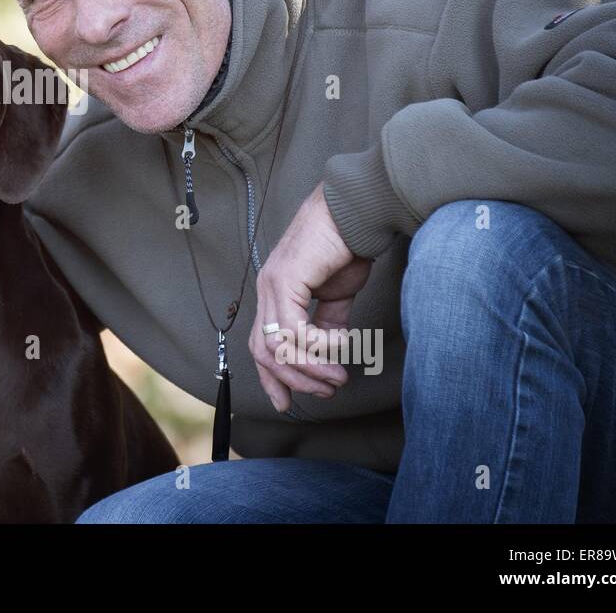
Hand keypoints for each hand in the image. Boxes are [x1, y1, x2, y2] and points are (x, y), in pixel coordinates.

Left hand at [249, 182, 371, 412]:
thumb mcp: (336, 293)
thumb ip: (328, 320)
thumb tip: (330, 348)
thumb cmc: (345, 245)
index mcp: (275, 293)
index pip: (262, 345)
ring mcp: (272, 284)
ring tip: (338, 377)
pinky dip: (319, 346)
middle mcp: (267, 289)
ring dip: (310, 369)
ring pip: (279, 346)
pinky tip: (340, 345)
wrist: (354, 213)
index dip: (272, 378)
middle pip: (263, 351)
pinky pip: (296, 330)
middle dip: (292, 381)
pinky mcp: (285, 280)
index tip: (286, 402)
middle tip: (323, 392)